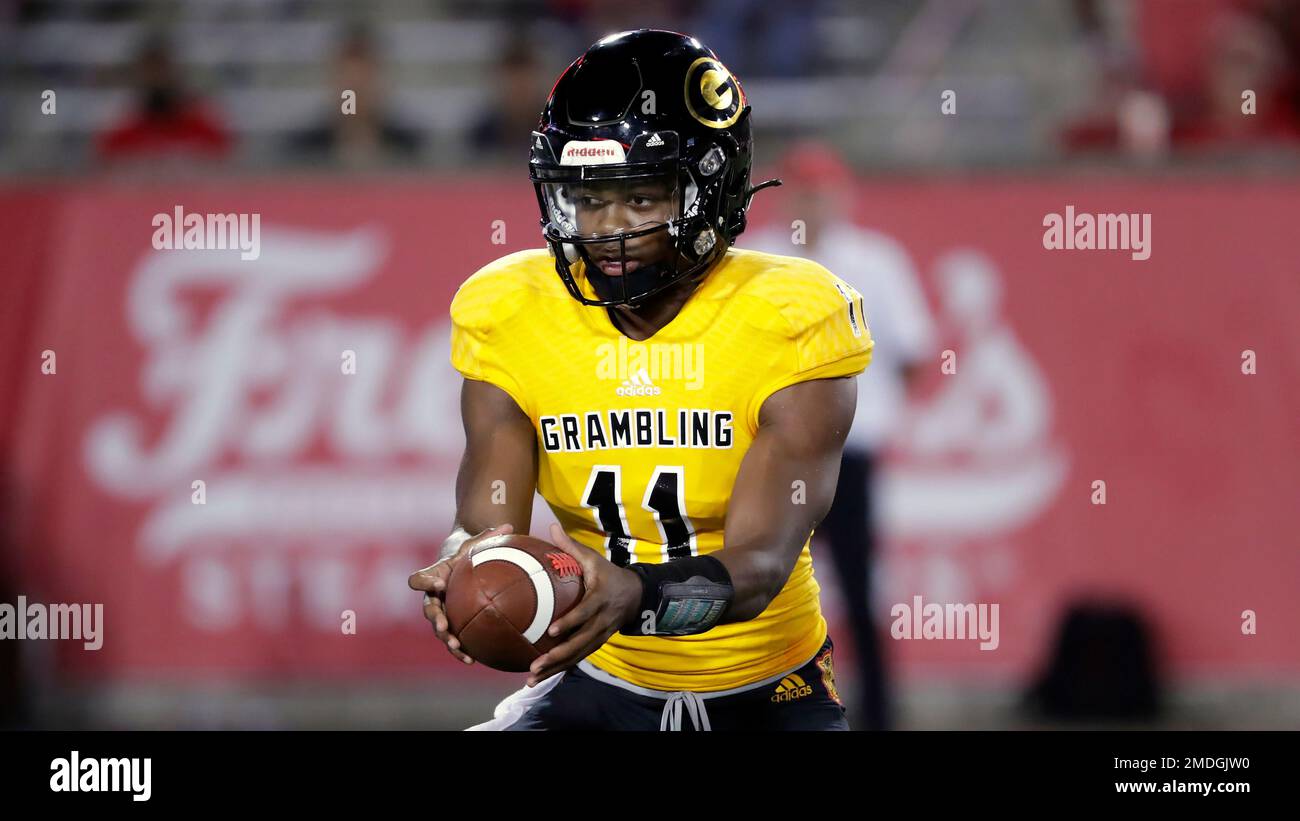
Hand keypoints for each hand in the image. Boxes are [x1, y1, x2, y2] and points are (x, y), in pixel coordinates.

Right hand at [407, 523, 513, 664]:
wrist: (461, 565)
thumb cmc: (468, 554)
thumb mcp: (475, 544)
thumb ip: (489, 536)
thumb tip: (510, 525)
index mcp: (434, 576)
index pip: (421, 579)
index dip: (425, 583)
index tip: (438, 585)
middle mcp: (433, 597)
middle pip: (429, 610)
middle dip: (437, 620)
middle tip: (445, 627)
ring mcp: (441, 612)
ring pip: (440, 629)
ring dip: (448, 640)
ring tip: (459, 649)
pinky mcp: (451, 625)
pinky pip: (454, 639)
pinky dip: (461, 650)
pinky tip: (474, 661)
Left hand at [526, 523, 642, 686]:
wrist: (636, 595)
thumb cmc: (608, 574)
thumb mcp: (593, 559)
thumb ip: (571, 546)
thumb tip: (550, 527)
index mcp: (600, 599)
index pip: (585, 613)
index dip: (571, 623)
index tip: (552, 630)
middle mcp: (601, 621)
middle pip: (580, 643)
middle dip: (558, 656)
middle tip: (536, 664)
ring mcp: (601, 635)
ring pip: (578, 656)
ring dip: (556, 668)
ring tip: (532, 678)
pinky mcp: (597, 643)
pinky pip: (578, 658)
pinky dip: (561, 669)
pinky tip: (541, 677)